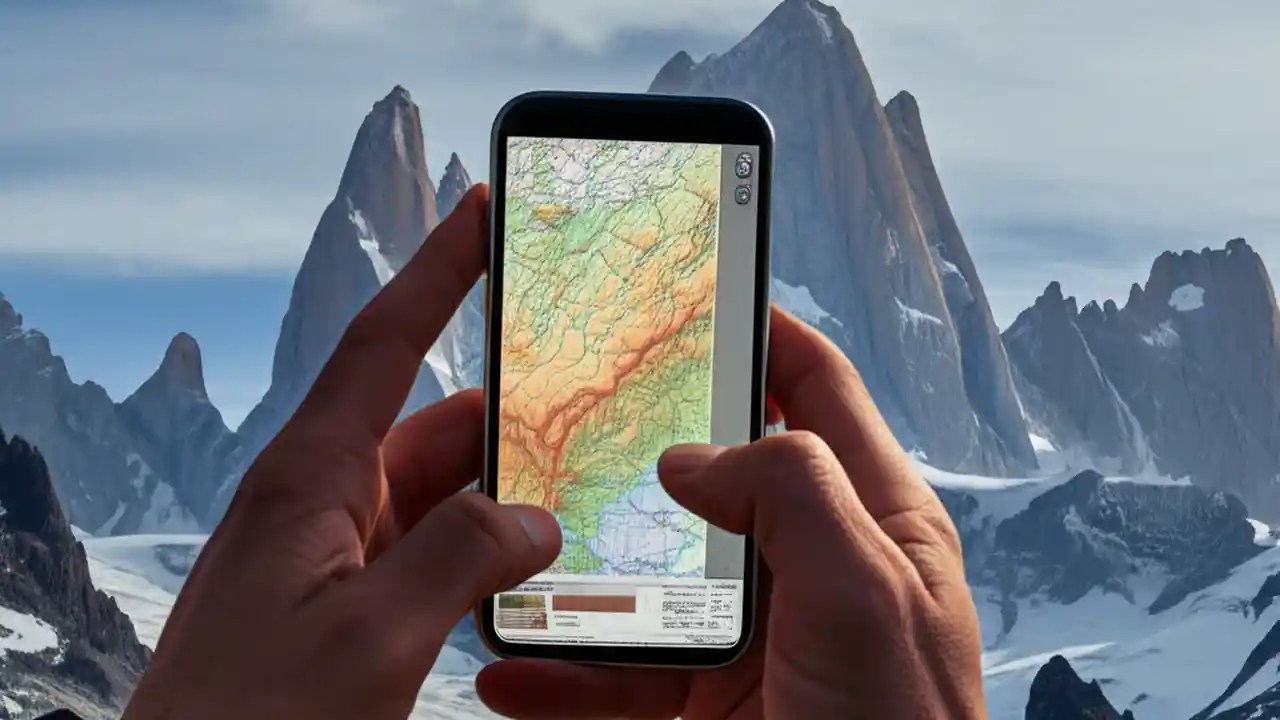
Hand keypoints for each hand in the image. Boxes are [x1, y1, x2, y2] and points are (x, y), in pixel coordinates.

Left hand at [123, 186, 561, 719]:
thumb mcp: (371, 637)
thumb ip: (460, 561)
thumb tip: (535, 518)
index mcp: (311, 478)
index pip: (383, 341)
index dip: (439, 269)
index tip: (483, 210)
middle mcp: (322, 502)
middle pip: (434, 424)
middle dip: (510, 410)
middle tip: (588, 393)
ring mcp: (334, 555)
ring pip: (441, 495)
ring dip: (504, 495)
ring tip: (582, 496)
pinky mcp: (345, 603)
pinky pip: (430, 551)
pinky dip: (482, 551)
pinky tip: (529, 573)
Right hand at [476, 309, 985, 718]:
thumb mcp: (865, 596)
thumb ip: (792, 493)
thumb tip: (693, 454)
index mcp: (872, 518)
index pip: (817, 389)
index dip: (759, 333)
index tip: (690, 296)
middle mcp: (811, 565)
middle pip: (715, 477)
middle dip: (640, 451)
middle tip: (567, 416)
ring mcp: (758, 636)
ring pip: (654, 579)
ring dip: (582, 573)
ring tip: (514, 551)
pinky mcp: (712, 701)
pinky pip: (625, 675)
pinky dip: (566, 676)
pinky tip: (515, 672)